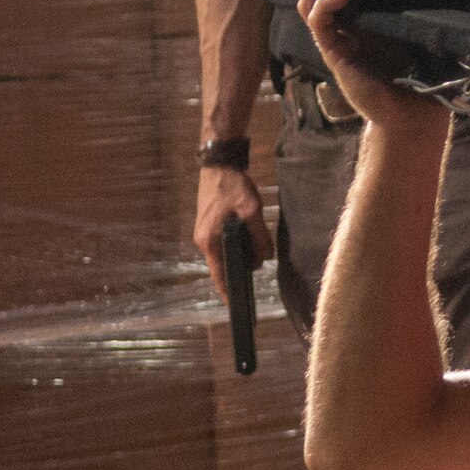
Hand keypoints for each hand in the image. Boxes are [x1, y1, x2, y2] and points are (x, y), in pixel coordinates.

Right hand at [193, 163, 264, 298]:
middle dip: (240, 270)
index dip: (227, 290)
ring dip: (241, 256)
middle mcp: (204, 240)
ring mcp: (205, 232)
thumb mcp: (252, 209)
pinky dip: (237, 246)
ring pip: (225, 253)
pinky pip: (225, 243)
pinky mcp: (210, 224)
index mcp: (209, 240)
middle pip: (223, 264)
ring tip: (258, 254)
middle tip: (258, 271)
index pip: (218, 274)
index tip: (235, 306)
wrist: (219, 164)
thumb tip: (266, 258)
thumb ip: (260, 234)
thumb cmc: (232, 186)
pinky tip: (252, 242)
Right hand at [298, 0, 446, 141]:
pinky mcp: (334, 53)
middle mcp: (346, 24)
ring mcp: (337, 38)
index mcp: (364, 15)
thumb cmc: (421, 75)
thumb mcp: (424, 33)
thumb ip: (427, 10)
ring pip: (311, 1)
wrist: (413, 114)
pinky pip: (319, 24)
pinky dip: (326, 5)